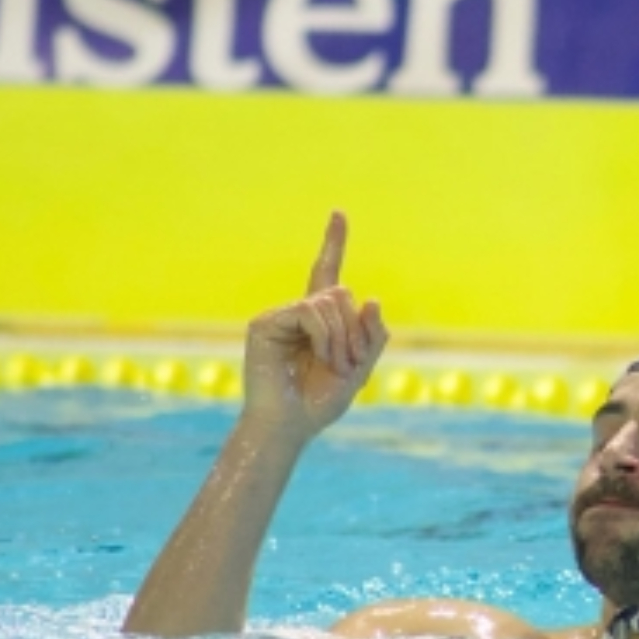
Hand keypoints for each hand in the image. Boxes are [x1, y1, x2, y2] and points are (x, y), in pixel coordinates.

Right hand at [240, 211, 388, 443]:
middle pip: (342, 293)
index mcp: (320, 321)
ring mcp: (281, 315)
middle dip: (355, 330)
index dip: (333, 243)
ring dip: (342, 337)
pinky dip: (325, 335)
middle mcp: (299, 313)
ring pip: (330, 301)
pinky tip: (320, 356)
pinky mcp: (265, 322)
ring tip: (333, 364)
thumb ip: (372, 335)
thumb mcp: (360, 368)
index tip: (339, 213)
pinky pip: (310, 310)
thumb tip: (371, 297)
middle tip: (347, 363)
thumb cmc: (319, 401)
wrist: (290, 425)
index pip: (327, 273)